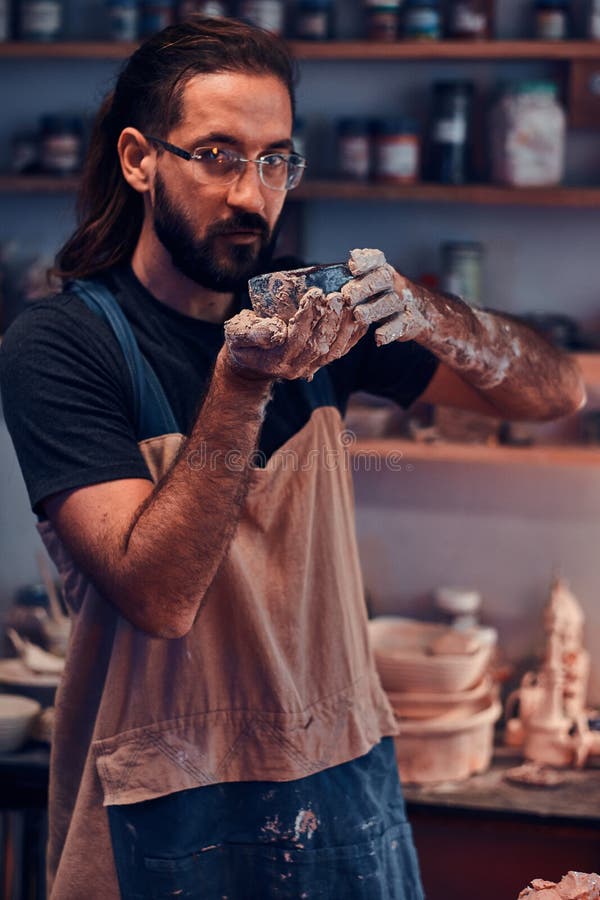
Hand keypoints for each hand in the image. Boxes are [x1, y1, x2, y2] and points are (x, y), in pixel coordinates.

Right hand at [224, 248, 398, 380]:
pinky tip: (362, 317)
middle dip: (331, 319)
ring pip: (335, 349)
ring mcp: (312, 366)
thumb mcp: (238, 334)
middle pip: (320, 344)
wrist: (251, 365)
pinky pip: (342, 350)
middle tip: (338, 296)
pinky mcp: (321, 361)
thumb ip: (253, 332)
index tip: (314, 294)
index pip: (297, 338)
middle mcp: (298, 367)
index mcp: (278, 360)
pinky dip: (354, 334)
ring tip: (352, 302)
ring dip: (346, 326)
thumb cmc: (243, 342)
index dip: (308, 317)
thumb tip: (276, 331)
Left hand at [350, 267, 431, 345]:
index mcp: (383, 270)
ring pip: (389, 303)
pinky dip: (389, 332)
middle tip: (348, 296)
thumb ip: (356, 280)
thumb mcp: (374, 285)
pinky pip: (400, 325)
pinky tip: (379, 337)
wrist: (420, 312)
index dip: (365, 261)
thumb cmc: (385, 296)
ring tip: (358, 315)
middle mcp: (395, 283)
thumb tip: (330, 278)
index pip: (376, 260)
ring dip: (373, 309)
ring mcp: (403, 302)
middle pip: (382, 279)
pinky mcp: (409, 321)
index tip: (352, 265)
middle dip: (364, 287)